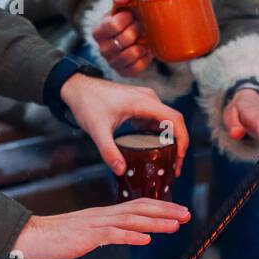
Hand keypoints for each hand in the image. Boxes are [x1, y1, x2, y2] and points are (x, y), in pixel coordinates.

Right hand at [13, 199, 190, 258]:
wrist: (31, 236)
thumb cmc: (58, 237)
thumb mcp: (88, 233)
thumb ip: (108, 232)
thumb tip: (129, 235)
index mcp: (105, 214)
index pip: (139, 206)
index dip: (162, 207)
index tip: (180, 210)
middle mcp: (104, 215)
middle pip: (141, 209)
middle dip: (166, 211)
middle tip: (187, 214)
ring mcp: (96, 224)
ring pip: (131, 220)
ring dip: (156, 223)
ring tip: (175, 226)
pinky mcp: (87, 236)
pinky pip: (112, 235)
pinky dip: (131, 237)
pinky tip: (145, 240)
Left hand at [61, 72, 188, 176]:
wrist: (76, 87)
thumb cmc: (86, 103)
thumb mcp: (97, 130)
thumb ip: (108, 150)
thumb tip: (121, 170)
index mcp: (144, 102)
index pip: (175, 120)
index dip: (183, 141)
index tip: (179, 160)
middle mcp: (149, 99)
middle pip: (175, 122)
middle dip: (179, 145)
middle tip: (174, 167)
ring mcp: (146, 101)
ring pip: (167, 122)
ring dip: (170, 141)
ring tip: (167, 162)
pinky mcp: (140, 105)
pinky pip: (156, 121)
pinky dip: (159, 136)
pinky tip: (154, 150)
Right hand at [92, 0, 153, 76]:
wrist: (137, 29)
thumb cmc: (127, 12)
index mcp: (98, 31)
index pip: (113, 26)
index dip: (126, 19)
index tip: (131, 14)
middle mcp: (103, 49)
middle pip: (124, 40)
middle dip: (136, 30)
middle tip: (140, 25)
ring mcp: (113, 62)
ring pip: (131, 54)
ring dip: (141, 44)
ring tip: (143, 36)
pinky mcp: (125, 72)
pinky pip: (138, 66)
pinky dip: (145, 56)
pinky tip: (145, 48)